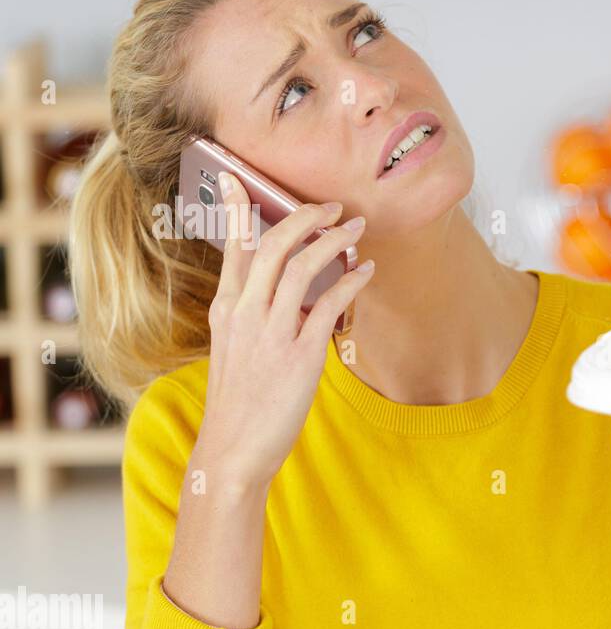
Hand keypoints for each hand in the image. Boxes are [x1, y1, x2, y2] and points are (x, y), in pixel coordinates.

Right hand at [195, 171, 374, 488]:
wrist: (234, 450)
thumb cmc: (241, 402)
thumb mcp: (237, 350)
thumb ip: (259, 318)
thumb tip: (298, 300)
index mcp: (226, 308)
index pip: (233, 246)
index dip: (237, 208)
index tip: (239, 177)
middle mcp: (244, 313)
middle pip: (273, 244)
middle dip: (305, 216)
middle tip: (332, 206)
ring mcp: (270, 332)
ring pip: (301, 266)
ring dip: (333, 240)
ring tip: (355, 228)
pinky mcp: (298, 355)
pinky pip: (329, 305)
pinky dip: (351, 281)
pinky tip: (365, 272)